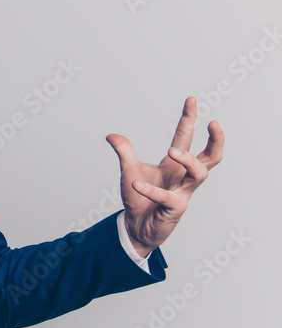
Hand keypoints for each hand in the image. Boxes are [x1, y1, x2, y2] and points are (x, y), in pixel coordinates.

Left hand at [106, 97, 224, 257]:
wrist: (134, 227)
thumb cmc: (138, 198)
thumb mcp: (129, 170)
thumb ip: (124, 152)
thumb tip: (111, 135)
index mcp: (174, 165)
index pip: (185, 138)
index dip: (189, 119)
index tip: (191, 100)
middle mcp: (182, 177)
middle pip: (211, 157)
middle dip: (216, 140)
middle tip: (214, 123)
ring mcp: (182, 193)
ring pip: (200, 174)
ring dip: (188, 160)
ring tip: (171, 150)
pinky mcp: (175, 209)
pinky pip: (169, 198)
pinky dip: (152, 190)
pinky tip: (135, 184)